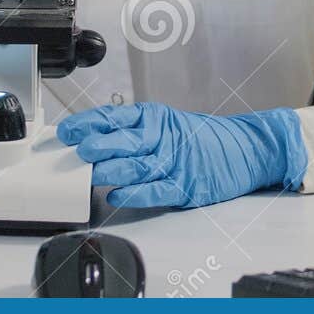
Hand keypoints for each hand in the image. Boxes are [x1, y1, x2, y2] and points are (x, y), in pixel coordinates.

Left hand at [56, 102, 306, 208]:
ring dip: (112, 170)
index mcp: (154, 118)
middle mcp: (163, 137)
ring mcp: (175, 162)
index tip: (66, 131)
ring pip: (138, 166)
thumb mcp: (165, 127)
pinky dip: (136, 194)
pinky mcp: (186, 186)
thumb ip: (130, 134)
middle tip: (78, 150)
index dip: (89, 124)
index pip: (115, 117)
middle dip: (99, 144)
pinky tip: (118, 195)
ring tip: (92, 173)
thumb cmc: (202, 140)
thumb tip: (88, 142)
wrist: (246, 150)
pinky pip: (157, 190)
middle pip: (126, 140)